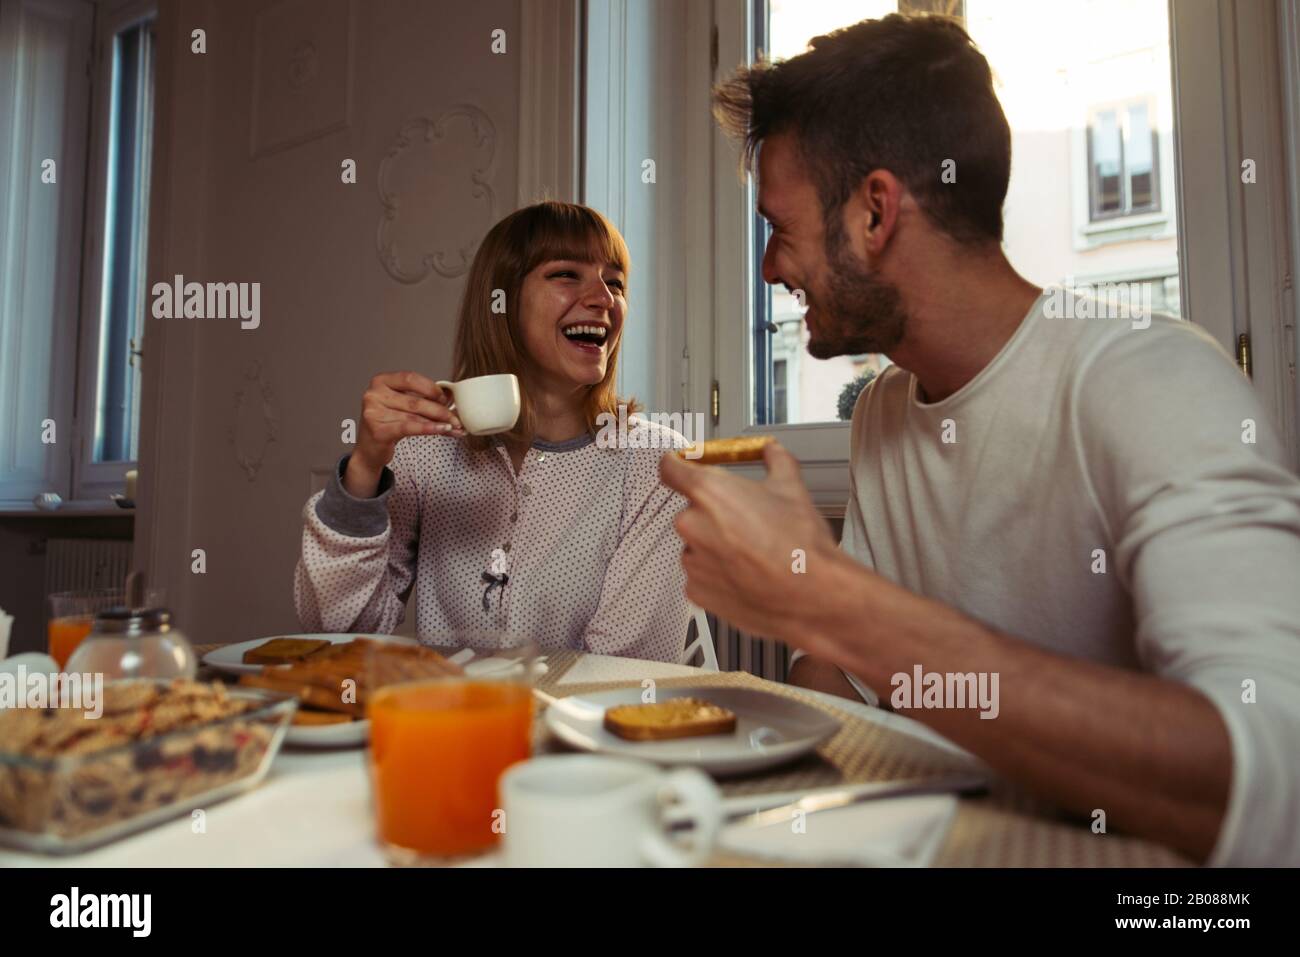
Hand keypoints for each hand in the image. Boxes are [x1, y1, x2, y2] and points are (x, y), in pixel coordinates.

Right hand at [345, 372, 463, 495]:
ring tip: (454, 427)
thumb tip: (450, 396)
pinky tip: (443, 430)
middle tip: (456, 418)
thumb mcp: (401, 406)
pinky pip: (409, 427)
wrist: (369, 450)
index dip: (431, 388)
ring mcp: (373, 413)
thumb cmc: (388, 424)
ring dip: (439, 422)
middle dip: (440, 410)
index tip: (445, 399)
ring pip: (415, 416)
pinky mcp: (379, 430)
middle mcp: (374, 394)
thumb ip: (421, 399)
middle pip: (415, 400)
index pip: (410, 378)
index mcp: (381, 381)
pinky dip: (429, 428)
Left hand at [658, 442, 837, 639]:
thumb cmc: (800, 546)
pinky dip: (717, 573)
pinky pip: (701, 574)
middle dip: (714, 513)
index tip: (683, 467)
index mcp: (708, 492)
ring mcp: (692, 561)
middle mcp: (692, 525)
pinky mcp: (696, 591)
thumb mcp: (792, 488)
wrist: (812, 595)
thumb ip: (775, 460)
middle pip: (691, 510)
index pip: (670, 468)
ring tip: (751, 552)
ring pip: (696, 544)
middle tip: (746, 521)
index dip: (678, 464)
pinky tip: (746, 573)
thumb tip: (772, 451)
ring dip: (716, 545)